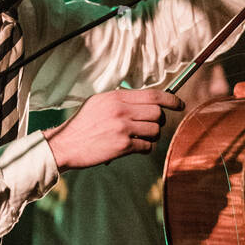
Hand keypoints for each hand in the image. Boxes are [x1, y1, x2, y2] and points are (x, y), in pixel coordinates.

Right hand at [43, 87, 184, 170]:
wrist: (65, 145)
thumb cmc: (83, 125)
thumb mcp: (98, 103)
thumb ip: (120, 100)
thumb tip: (147, 101)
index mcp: (115, 97)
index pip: (152, 95)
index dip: (170, 99)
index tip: (179, 104)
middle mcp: (121, 110)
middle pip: (157, 113)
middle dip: (158, 121)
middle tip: (150, 126)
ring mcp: (122, 128)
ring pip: (155, 130)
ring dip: (151, 137)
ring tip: (138, 139)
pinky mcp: (122, 146)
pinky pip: (146, 146)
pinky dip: (144, 149)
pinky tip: (133, 148)